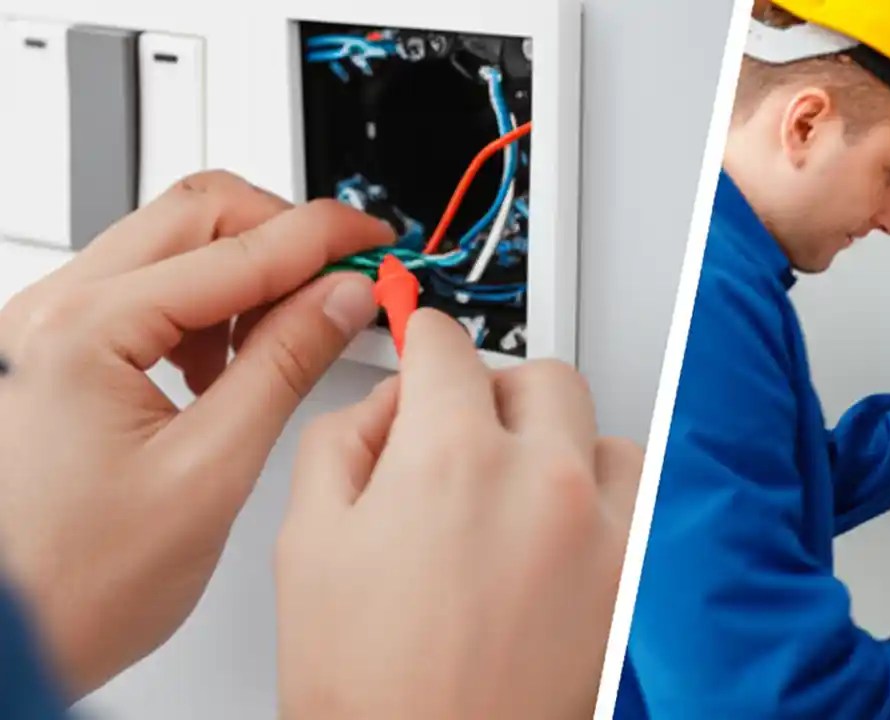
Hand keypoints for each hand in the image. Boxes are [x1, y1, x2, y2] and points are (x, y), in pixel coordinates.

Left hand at [0, 171, 390, 697]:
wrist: (7, 642)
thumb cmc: (75, 583)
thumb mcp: (211, 470)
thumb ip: (286, 365)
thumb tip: (341, 300)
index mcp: (87, 331)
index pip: (241, 246)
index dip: (326, 238)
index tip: (377, 243)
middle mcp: (53, 311)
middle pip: (199, 212)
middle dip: (285, 234)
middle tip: (346, 276)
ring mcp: (48, 327)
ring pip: (173, 245)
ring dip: (247, 271)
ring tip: (293, 334)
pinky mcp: (56, 351)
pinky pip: (146, 290)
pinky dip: (207, 306)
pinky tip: (234, 362)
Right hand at [275, 310, 642, 719]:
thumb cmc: (371, 692)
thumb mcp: (308, 548)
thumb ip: (343, 442)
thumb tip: (389, 404)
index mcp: (452, 461)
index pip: (448, 346)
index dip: (423, 345)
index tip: (427, 354)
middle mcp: (542, 484)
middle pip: (539, 376)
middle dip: (496, 394)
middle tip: (467, 437)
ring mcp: (604, 534)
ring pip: (600, 435)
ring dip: (560, 451)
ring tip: (518, 505)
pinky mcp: (640, 582)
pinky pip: (645, 501)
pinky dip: (609, 503)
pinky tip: (566, 538)